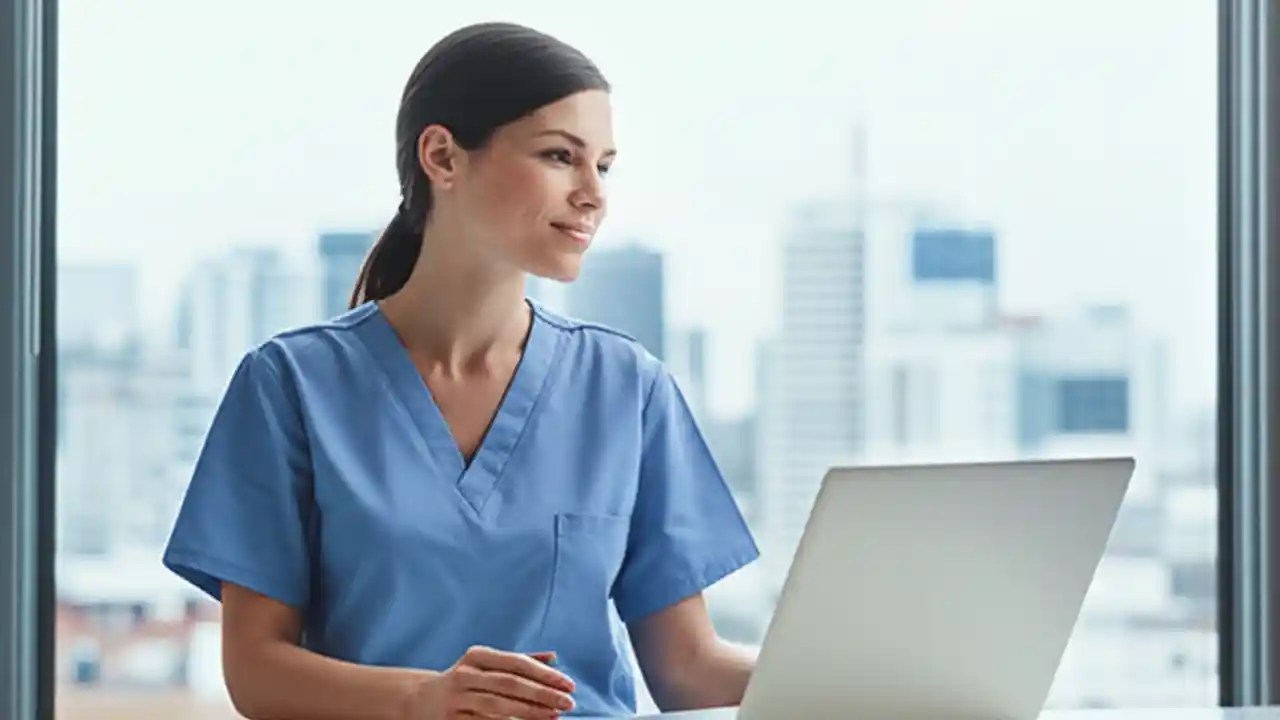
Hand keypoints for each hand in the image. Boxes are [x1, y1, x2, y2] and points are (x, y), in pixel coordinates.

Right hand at [406, 645, 575, 718]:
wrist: (421, 700)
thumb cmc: (465, 680)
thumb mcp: (486, 664)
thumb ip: (520, 660)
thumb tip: (553, 657)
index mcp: (477, 656)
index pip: (517, 663)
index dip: (545, 674)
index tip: (568, 684)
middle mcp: (466, 674)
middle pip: (510, 684)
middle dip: (542, 694)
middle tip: (568, 703)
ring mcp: (458, 699)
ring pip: (499, 706)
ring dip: (530, 713)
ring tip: (554, 716)